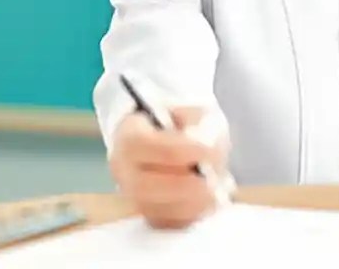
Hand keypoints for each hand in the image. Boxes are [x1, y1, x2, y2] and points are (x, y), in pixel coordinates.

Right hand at [109, 106, 232, 228]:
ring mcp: (131, 195)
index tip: (212, 151)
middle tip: (212, 181)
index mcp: (129, 133)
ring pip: (151, 209)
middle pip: (143, 185)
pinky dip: (188, 217)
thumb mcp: (195, 114)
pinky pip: (164, 224)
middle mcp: (122, 168)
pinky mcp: (147, 214)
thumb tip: (208, 147)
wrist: (175, 145)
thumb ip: (201, 125)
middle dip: (183, 186)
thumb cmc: (183, 127)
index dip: (182, 150)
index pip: (145, 144)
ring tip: (215, 193)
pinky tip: (208, 203)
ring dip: (189, 205)